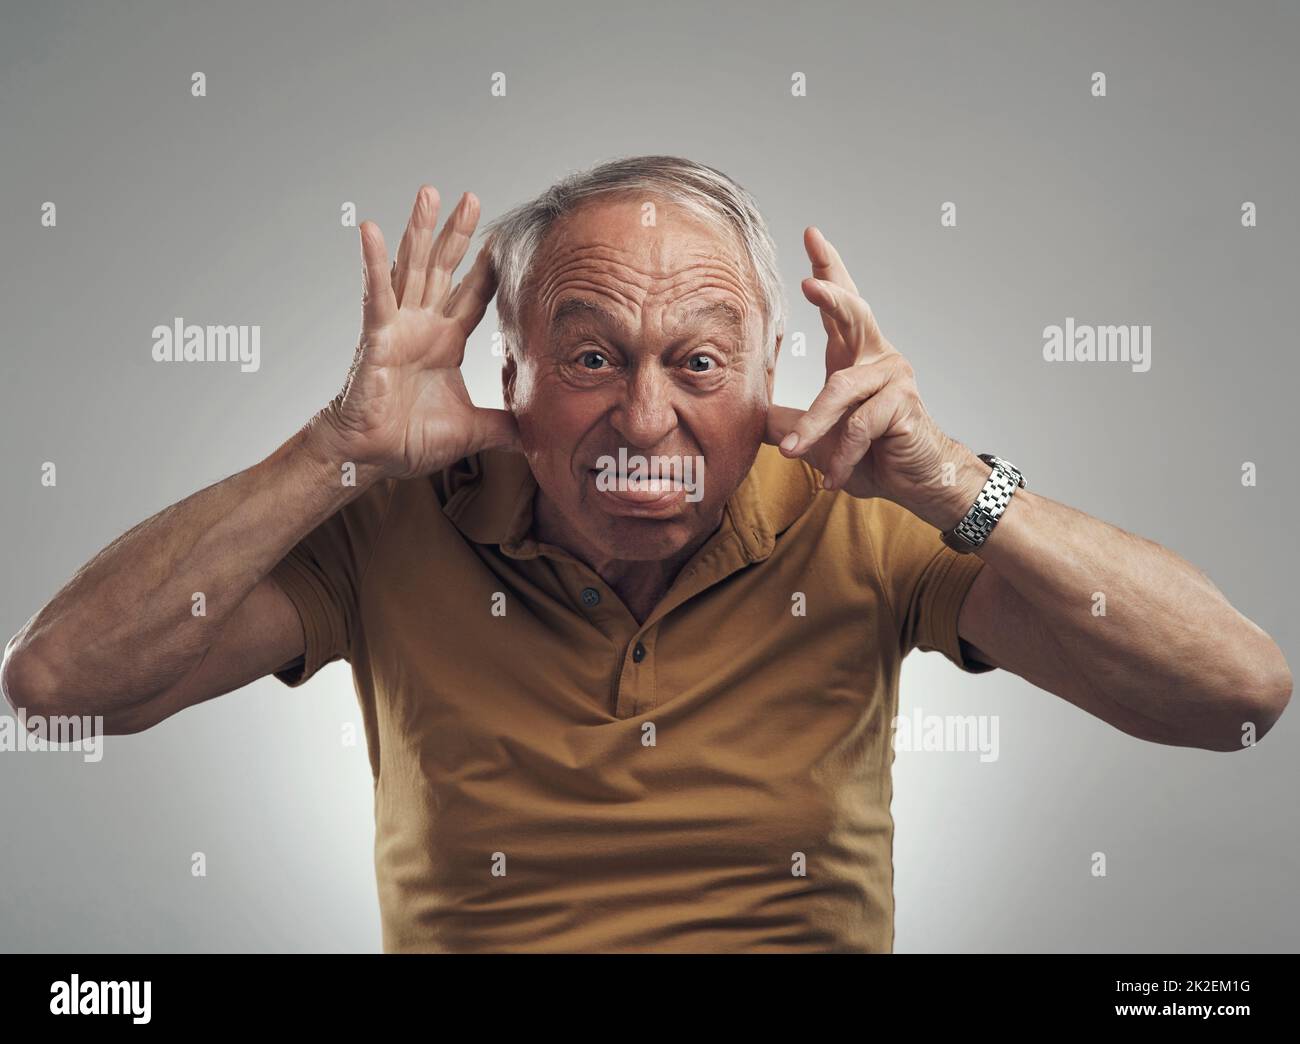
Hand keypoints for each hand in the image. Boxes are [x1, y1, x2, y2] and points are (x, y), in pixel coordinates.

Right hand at [317, 185, 520, 480]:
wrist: (371, 456)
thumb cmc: (410, 439)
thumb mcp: (472, 430)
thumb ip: (504, 426)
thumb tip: (540, 436)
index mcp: (446, 342)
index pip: (473, 295)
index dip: (488, 269)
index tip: (504, 240)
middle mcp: (423, 326)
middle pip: (444, 269)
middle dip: (458, 233)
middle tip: (472, 198)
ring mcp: (398, 326)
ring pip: (412, 268)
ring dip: (420, 229)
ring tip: (430, 193)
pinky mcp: (376, 336)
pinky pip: (376, 294)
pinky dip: (373, 263)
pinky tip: (370, 229)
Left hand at [765, 226, 985, 529]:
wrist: (918, 481)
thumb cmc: (873, 454)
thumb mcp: (821, 437)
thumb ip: (790, 422)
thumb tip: (752, 419)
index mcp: (855, 356)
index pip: (841, 305)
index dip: (829, 270)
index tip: (813, 236)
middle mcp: (877, 358)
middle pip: (854, 313)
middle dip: (831, 295)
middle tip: (809, 282)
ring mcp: (894, 378)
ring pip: (840, 390)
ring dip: (813, 426)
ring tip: (792, 452)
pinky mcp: (904, 406)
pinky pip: (859, 427)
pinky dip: (841, 456)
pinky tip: (835, 478)